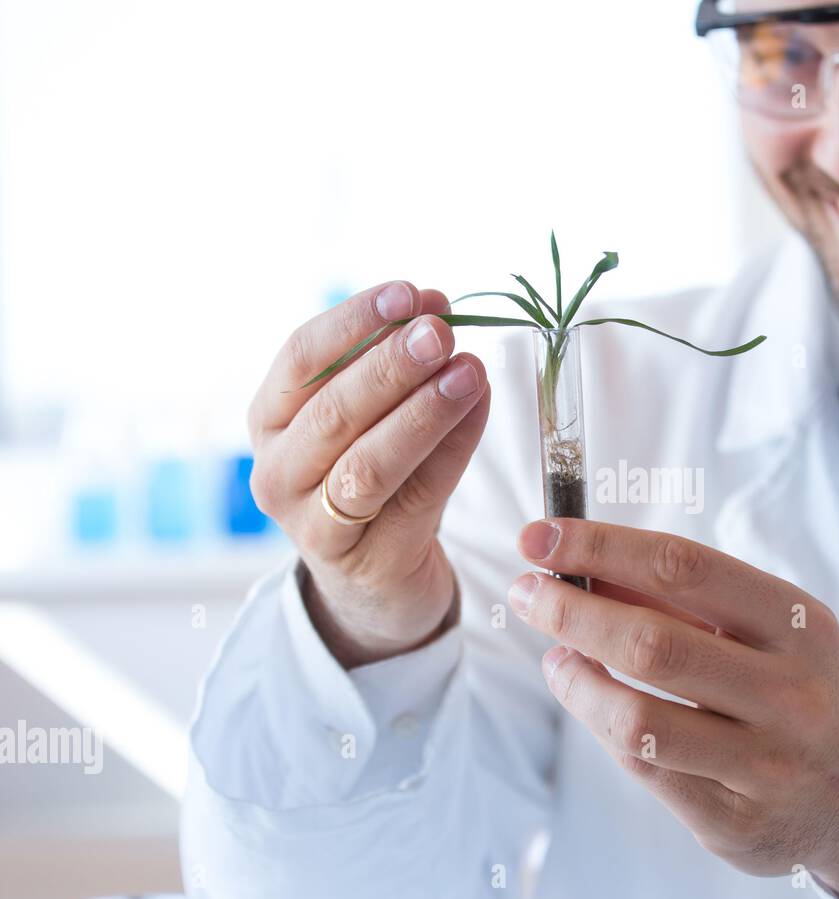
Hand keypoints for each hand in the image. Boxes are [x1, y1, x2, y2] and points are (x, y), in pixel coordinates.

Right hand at [247, 281, 489, 667]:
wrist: (374, 578)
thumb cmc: (370, 478)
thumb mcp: (361, 418)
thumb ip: (386, 367)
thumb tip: (434, 306)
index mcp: (270, 419)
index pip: (300, 358)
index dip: (353, 321)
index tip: (407, 293)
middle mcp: (279, 471)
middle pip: (333, 411)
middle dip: (391, 365)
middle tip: (441, 331)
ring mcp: (316, 525)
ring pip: (370, 462)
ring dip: (423, 411)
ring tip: (470, 370)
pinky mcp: (367, 560)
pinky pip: (417, 498)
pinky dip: (452, 451)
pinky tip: (479, 410)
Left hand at [508, 519, 838, 898]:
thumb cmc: (803, 687)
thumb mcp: (770, 626)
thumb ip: (685, 599)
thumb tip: (585, 566)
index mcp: (798, 625)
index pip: (684, 568)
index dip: (601, 547)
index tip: (541, 536)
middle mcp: (788, 695)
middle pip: (652, 644)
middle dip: (570, 611)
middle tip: (527, 592)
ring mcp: (765, 766)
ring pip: (638, 720)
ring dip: (576, 680)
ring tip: (556, 656)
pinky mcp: (736, 824)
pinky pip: (646, 771)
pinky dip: (604, 726)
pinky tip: (590, 700)